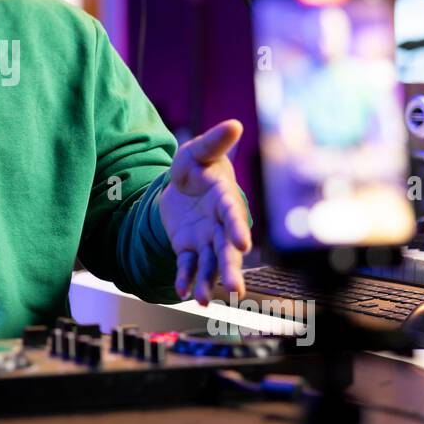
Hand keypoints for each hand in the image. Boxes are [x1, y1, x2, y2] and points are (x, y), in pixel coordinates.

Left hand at [158, 120, 252, 305]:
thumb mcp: (197, 151)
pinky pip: (188, 265)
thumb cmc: (196, 165)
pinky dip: (185, 277)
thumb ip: (213, 141)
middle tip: (234, 288)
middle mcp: (219, 224)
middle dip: (230, 268)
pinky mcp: (189, 248)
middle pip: (227, 249)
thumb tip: (234, 124)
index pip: (232, 214)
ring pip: (209, 263)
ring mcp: (206, 239)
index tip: (243, 243)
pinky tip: (182, 290)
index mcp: (224, 199)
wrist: (180, 185)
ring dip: (207, 281)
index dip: (237, 227)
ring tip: (203, 299)